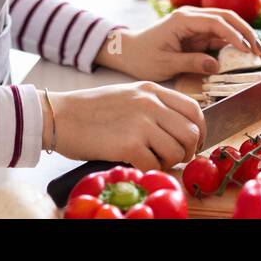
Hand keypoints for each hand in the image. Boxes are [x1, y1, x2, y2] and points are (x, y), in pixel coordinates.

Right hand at [48, 82, 205, 169]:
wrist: (59, 116)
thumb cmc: (90, 109)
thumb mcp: (128, 96)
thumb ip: (154, 106)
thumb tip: (178, 129)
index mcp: (151, 90)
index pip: (194, 109)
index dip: (200, 130)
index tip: (194, 143)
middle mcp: (150, 103)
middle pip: (191, 133)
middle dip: (188, 151)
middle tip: (175, 158)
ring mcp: (140, 123)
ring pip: (177, 151)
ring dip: (168, 163)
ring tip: (151, 160)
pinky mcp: (128, 144)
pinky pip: (154, 165)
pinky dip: (149, 170)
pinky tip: (136, 164)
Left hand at [94, 7, 260, 81]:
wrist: (127, 51)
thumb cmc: (142, 57)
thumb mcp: (165, 64)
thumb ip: (191, 63)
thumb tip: (216, 65)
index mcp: (182, 20)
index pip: (216, 22)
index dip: (234, 34)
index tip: (248, 49)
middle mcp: (191, 17)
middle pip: (226, 17)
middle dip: (246, 32)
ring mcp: (195, 23)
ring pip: (226, 24)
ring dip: (244, 36)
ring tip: (259, 52)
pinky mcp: (196, 32)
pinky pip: (219, 34)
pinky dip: (234, 42)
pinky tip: (245, 53)